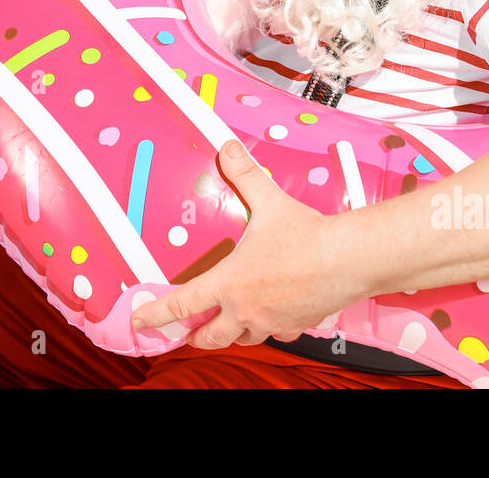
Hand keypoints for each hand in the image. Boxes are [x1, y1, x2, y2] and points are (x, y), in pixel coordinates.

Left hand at [131, 140, 365, 348]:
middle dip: (196, 336)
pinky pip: (277, 335)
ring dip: (232, 333)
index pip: (182, 305)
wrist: (349, 259)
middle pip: (210, 337)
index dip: (156, 315)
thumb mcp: (268, 201)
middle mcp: (246, 310)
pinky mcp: (296, 326)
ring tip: (229, 324)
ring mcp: (272, 323)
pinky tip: (273, 315)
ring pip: (243, 340)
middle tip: (189, 331)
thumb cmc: (307, 235)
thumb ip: (244, 175)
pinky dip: (269, 328)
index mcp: (229, 283)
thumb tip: (227, 148)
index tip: (140, 322)